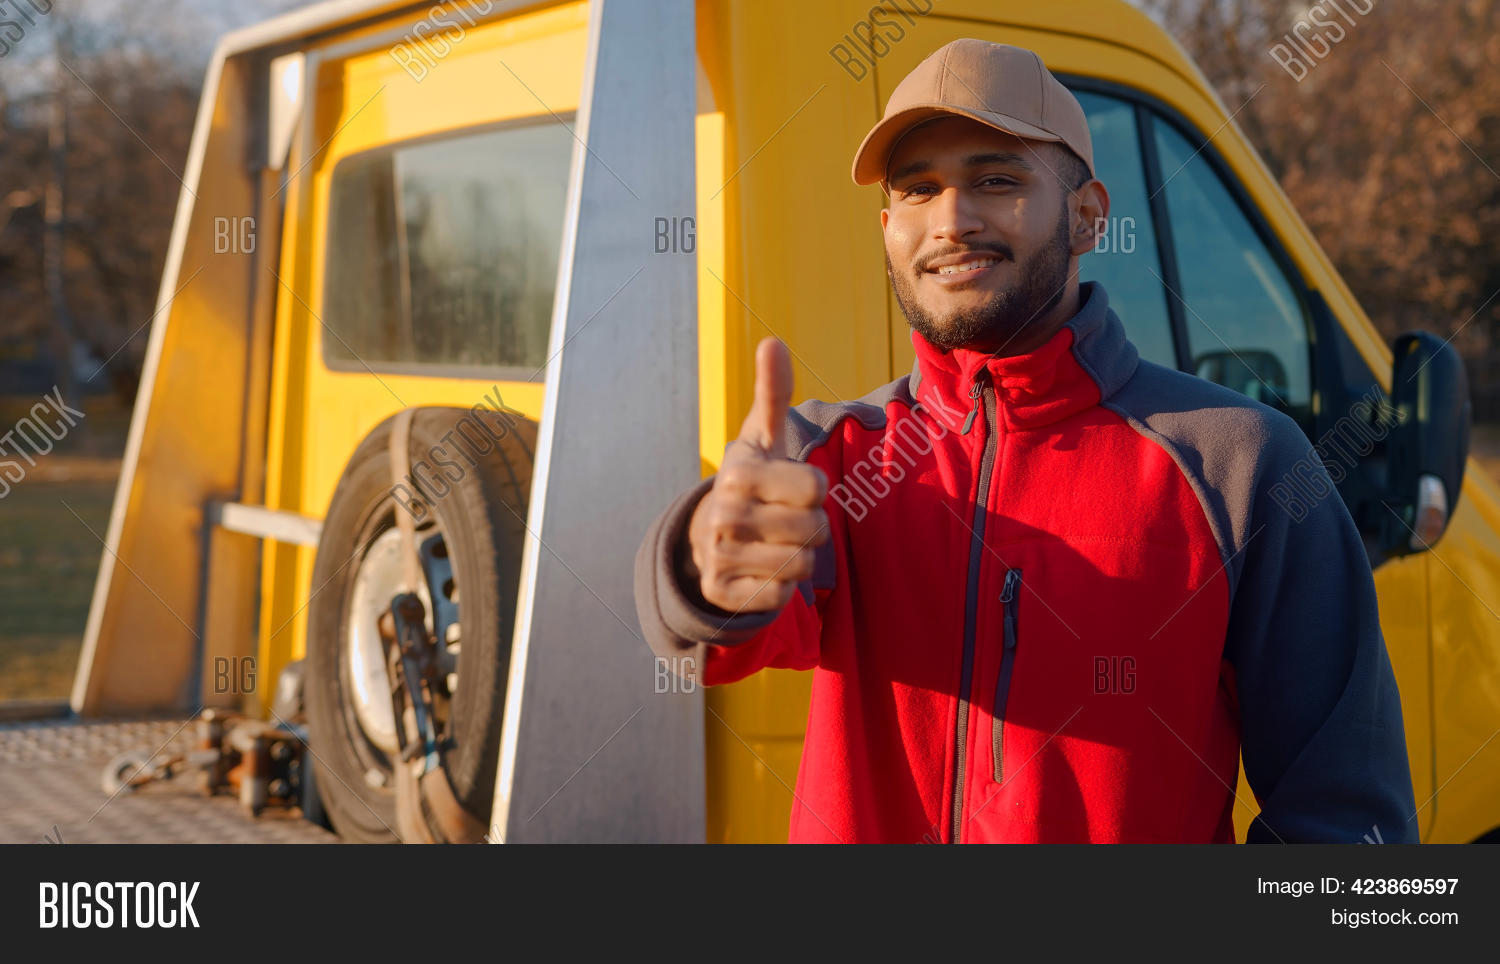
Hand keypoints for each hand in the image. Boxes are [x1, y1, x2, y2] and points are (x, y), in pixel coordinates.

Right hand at [683, 338, 829, 612]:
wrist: (706, 538)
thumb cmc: (751, 481)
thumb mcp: (762, 436)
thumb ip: (773, 392)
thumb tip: (773, 342)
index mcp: (738, 473)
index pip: (817, 488)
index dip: (813, 490)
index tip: (789, 488)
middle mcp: (724, 515)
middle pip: (814, 530)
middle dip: (810, 527)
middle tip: (783, 519)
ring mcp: (720, 558)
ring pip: (801, 565)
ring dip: (798, 557)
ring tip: (774, 543)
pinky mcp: (724, 594)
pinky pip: (782, 596)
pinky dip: (780, 586)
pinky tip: (760, 569)